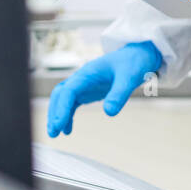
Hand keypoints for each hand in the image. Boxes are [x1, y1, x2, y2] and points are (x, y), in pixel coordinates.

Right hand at [47, 41, 162, 136]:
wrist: (137, 55)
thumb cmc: (133, 63)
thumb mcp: (129, 78)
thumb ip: (118, 94)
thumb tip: (109, 113)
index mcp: (87, 73)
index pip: (68, 91)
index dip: (61, 108)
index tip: (58, 124)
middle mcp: (81, 78)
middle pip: (60, 95)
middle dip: (54, 113)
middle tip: (53, 132)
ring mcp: (83, 84)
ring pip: (63, 100)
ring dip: (57, 115)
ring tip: (55, 134)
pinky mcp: (87, 91)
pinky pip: (72, 103)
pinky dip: (67, 115)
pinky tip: (68, 130)